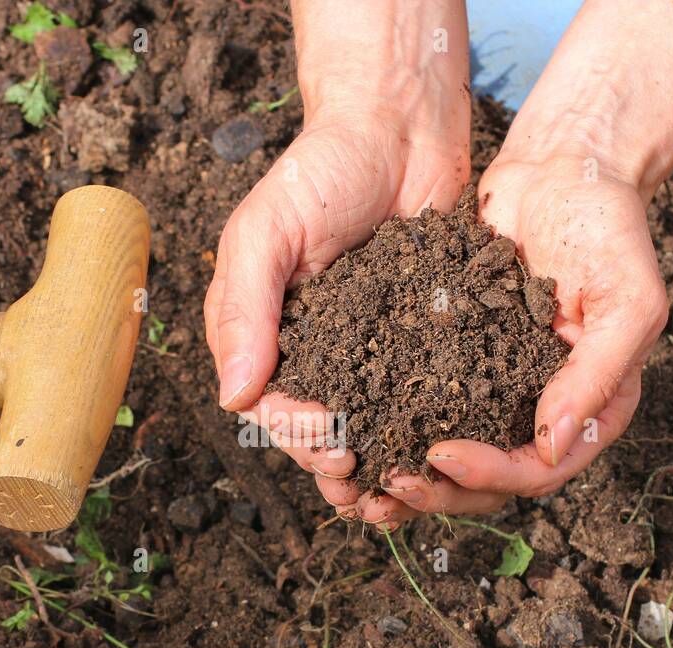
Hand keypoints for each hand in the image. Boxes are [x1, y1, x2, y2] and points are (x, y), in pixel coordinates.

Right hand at [204, 89, 469, 515]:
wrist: (399, 129)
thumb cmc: (321, 171)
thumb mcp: (267, 232)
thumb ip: (245, 310)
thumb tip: (234, 398)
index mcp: (263, 334)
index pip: (270, 405)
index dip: (296, 435)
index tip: (330, 445)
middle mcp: (312, 351)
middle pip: (316, 430)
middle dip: (336, 464)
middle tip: (364, 481)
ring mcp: (367, 351)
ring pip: (366, 428)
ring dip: (377, 467)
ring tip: (399, 495)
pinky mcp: (418, 344)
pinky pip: (415, 400)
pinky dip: (422, 435)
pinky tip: (438, 458)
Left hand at [371, 155, 668, 519]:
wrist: (562, 168)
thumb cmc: (608, 228)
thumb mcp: (628, 300)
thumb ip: (597, 375)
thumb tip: (552, 447)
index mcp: (591, 409)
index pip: (540, 469)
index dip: (490, 473)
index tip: (441, 456)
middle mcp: (543, 410)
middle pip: (489, 479)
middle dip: (439, 490)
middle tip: (388, 482)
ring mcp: (497, 389)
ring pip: (451, 456)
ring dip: (409, 474)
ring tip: (359, 479)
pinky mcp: (457, 361)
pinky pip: (424, 406)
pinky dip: (392, 426)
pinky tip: (354, 429)